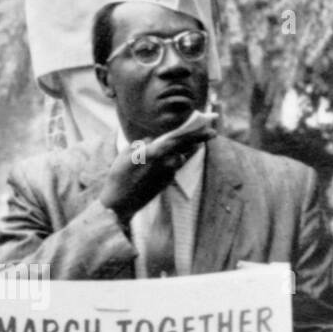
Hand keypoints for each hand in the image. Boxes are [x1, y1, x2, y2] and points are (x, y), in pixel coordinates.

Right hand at [99, 109, 217, 223]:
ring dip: (180, 152)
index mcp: (156, 153)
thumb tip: (151, 140)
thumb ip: (142, 144)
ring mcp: (168, 175)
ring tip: (182, 145)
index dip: (195, 134)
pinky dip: (171, 161)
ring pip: (179, 158)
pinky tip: (162, 161)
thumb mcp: (127, 154)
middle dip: (199, 139)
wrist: (121, 202)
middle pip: (185, 148)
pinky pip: (173, 167)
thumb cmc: (119, 175)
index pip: (179, 140)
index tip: (210, 129)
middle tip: (213, 133)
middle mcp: (166, 164)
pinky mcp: (167, 182)